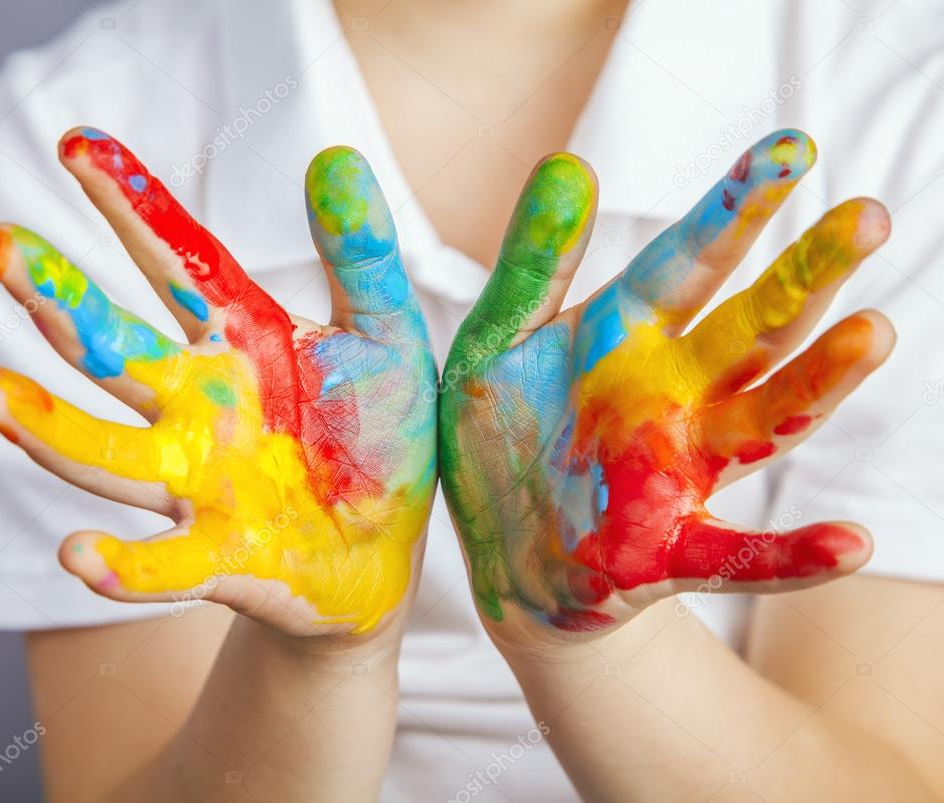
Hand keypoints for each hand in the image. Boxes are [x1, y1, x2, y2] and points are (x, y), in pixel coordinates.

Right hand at [0, 128, 435, 637]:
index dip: (130, 204)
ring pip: (110, 453)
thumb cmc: (380, 431)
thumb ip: (362, 259)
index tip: (77, 143)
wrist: (387, 545)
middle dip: (58, 301)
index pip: (176, 261)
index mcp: (238, 340)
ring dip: (49, 430)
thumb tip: (337, 156)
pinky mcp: (219, 557)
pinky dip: (123, 566)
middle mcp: (197, 404)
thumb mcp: (386, 335)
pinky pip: (161, 565)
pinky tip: (78, 553)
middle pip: (114, 349)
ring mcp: (198, 481)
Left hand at [440, 130, 892, 643]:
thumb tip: (569, 161)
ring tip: (873, 333)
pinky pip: (736, 556)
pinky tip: (850, 544)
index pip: (689, 259)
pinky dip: (791, 555)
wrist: (493, 545)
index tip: (790, 147)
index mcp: (624, 334)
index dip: (734, 206)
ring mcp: (676, 472)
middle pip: (751, 328)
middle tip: (867, 217)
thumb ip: (532, 265)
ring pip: (764, 422)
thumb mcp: (493, 340)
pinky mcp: (664, 552)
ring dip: (819, 383)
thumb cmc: (495, 433)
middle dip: (805, 274)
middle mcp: (668, 395)